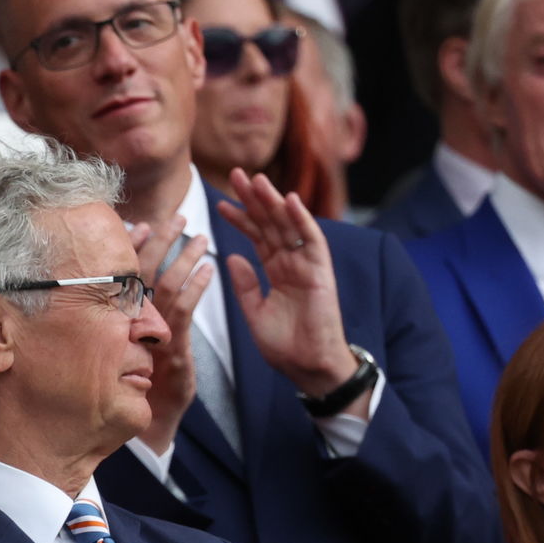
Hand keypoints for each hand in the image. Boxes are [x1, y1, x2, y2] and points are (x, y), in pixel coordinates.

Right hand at [129, 214, 207, 451]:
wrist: (150, 427)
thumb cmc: (143, 387)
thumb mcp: (138, 350)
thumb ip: (136, 321)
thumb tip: (135, 290)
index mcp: (128, 320)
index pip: (131, 276)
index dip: (136, 248)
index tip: (143, 222)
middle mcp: (135, 325)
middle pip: (146, 274)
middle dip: (161, 242)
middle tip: (177, 216)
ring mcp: (153, 339)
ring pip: (167, 288)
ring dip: (184, 259)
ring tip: (201, 236)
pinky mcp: (173, 353)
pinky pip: (184, 314)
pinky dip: (196, 289)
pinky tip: (209, 271)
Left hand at [217, 168, 360, 405]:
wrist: (309, 367)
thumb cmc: (285, 346)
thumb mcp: (254, 313)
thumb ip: (245, 285)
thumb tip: (229, 257)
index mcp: (277, 271)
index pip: (257, 237)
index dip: (240, 219)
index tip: (222, 204)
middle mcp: (292, 262)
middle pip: (271, 223)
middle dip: (254, 199)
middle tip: (236, 174)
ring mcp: (307, 264)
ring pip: (289, 224)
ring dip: (274, 201)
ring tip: (255, 180)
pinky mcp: (321, 271)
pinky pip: (312, 239)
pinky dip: (302, 219)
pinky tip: (289, 199)